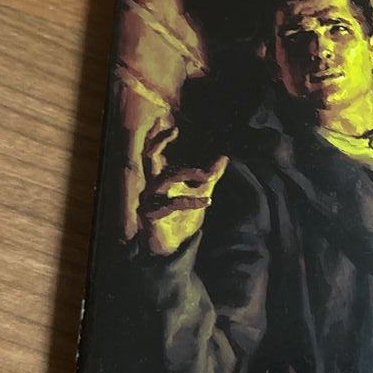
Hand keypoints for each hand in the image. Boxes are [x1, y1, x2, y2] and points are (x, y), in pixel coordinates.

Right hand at [137, 122, 227, 256]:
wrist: (176, 245)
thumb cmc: (184, 217)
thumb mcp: (202, 192)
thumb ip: (210, 175)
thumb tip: (224, 157)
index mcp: (160, 178)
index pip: (153, 153)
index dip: (157, 137)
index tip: (171, 126)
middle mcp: (152, 186)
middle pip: (148, 158)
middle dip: (159, 142)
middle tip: (175, 131)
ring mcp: (149, 200)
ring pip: (163, 179)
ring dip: (186, 173)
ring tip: (207, 175)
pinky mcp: (152, 216)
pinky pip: (171, 205)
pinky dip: (191, 201)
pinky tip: (208, 202)